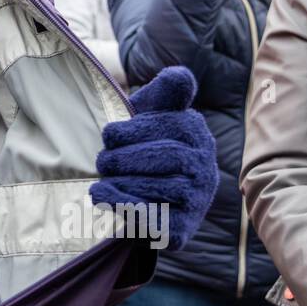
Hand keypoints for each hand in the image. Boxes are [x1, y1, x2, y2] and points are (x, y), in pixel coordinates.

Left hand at [90, 66, 217, 250]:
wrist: (141, 200)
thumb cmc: (141, 146)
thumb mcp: (149, 114)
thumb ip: (162, 93)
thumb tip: (178, 76)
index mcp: (195, 132)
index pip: (171, 124)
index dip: (134, 130)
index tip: (109, 135)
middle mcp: (205, 166)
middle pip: (169, 156)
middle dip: (126, 157)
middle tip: (101, 161)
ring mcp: (197, 200)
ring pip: (163, 187)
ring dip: (123, 182)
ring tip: (101, 180)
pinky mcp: (182, 230)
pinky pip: (156, 219)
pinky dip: (125, 206)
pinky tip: (102, 195)